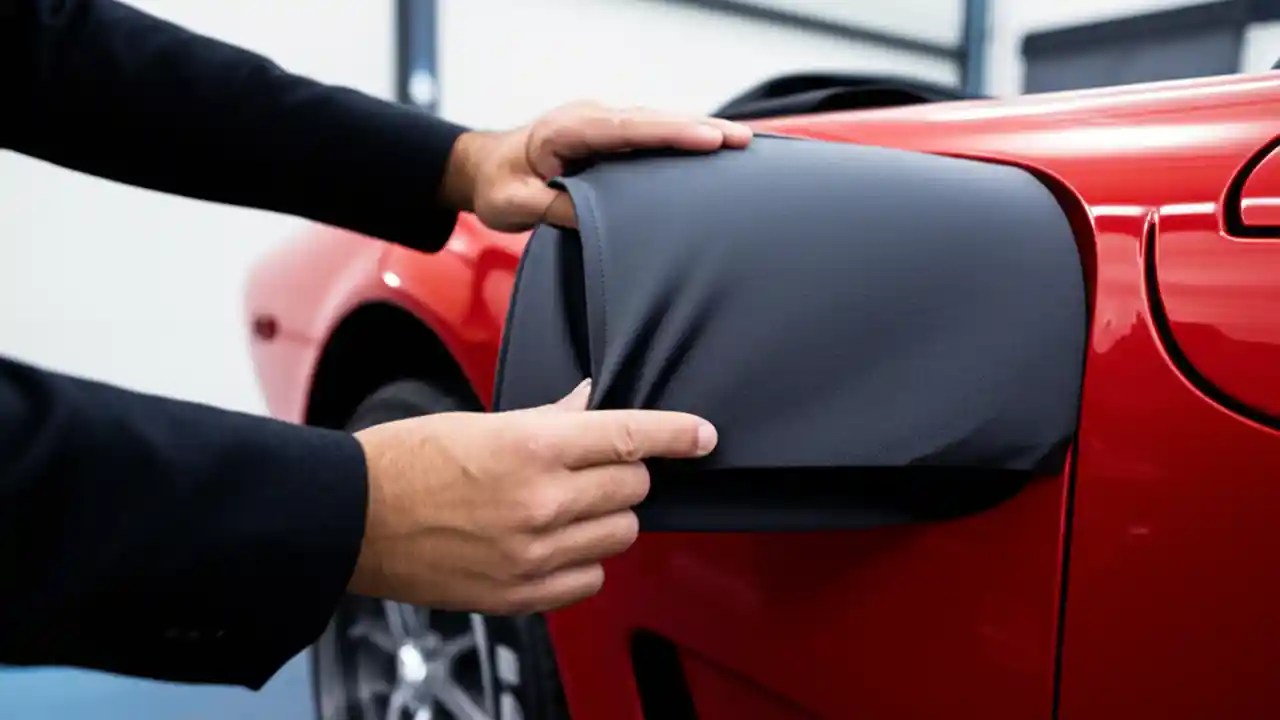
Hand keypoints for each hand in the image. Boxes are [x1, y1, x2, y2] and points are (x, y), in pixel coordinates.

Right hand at [348, 381, 716, 613]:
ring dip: (605, 516)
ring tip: (565, 508)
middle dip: (623, 472)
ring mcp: (533, 555)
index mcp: (531, 447)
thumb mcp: (482, 423)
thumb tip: (593, 407)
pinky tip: (553, 546)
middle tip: (591, 469)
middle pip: (633, 486)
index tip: (703, 436)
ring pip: (620, 533)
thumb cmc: (406, 463)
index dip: (677, 433)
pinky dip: (583, 562)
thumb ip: (550, 421)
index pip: (629, 436)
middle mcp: (541, 503)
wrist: (353, 520)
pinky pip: (591, 581)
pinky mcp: (521, 594)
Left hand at [440, 101, 752, 231]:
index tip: (709, 138)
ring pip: (656, 124)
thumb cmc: (497, 187)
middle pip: (652, 120)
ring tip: (740, 142)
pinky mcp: (608, 137)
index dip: (671, 133)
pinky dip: (681, 138)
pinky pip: (649, 134)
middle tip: (744, 139)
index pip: (627, 129)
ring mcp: (600, 124)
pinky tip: (711, 147)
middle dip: (700, 128)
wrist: (482, 170)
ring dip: (696, 130)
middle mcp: (589, 119)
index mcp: (566, 131)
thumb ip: (559, 209)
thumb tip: (600, 222)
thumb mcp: (517, 205)